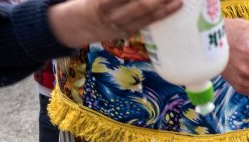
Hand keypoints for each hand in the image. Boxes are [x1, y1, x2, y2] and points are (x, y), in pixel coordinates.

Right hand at [49, 0, 183, 46]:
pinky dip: (160, 14)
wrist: (75, 26)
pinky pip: (146, 23)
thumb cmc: (87, 2)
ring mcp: (120, 26)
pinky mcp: (126, 32)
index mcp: (100, 3)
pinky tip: (172, 7)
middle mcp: (111, 16)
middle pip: (140, 5)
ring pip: (146, 16)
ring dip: (164, 6)